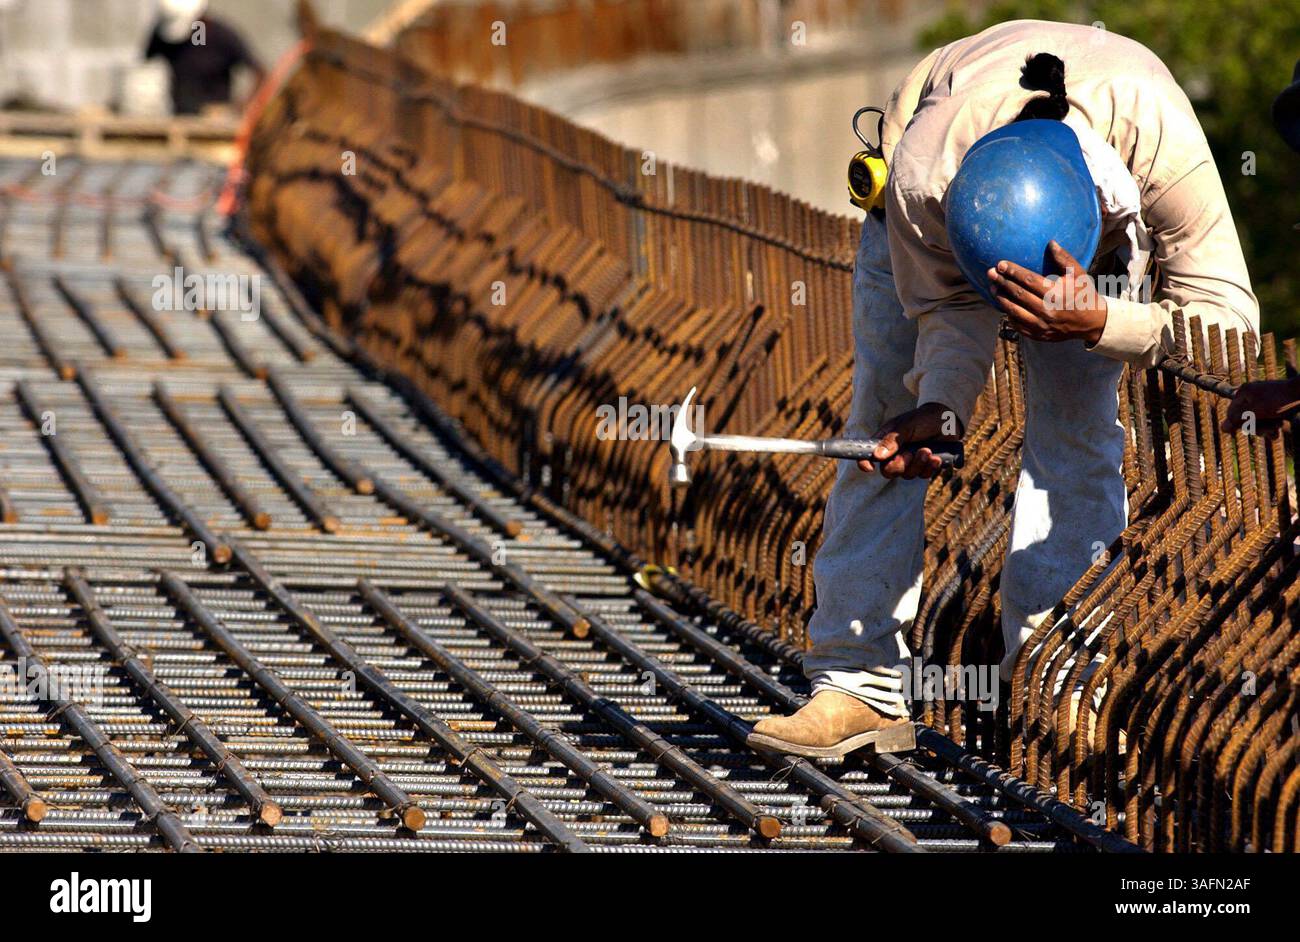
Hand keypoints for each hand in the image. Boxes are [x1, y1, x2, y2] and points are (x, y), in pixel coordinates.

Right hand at [859, 401, 962, 478]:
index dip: (864, 463)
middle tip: (909, 454)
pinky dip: (930, 467)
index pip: (868, 455)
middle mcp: (894, 454)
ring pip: (907, 475)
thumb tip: (877, 456)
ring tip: (927, 450)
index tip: (869, 468)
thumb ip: (891, 440)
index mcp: (884, 442)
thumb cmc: (922, 419)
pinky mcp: (924, 467)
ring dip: (918, 464)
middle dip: (899, 466)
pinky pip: (923, 475)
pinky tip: (936, 457)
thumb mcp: (906, 426)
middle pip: (888, 472)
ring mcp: (909, 462)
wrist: (947, 421)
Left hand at [987, 241, 1106, 343]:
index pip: (1028, 280)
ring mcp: (1041, 325)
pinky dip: (1008, 314)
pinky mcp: (1038, 334)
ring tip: (992, 288)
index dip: (1013, 271)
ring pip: (1014, 311)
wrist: (1091, 323)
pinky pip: (1017, 324)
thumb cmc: (1084, 294)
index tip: (1001, 264)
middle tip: (990, 273)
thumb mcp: (1079, 275)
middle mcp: (1047, 310)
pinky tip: (1002, 304)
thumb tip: (1050, 243)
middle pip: (1018, 294)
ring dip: (1001, 298)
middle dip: (1002, 282)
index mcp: (1056, 294)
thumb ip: (1064, 259)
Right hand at [1221, 378, 1299, 435]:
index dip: (1235, 424)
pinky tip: (1278, 429)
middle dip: (1256, 427)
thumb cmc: (1280, 400)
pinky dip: (1272, 425)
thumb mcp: (1257, 411)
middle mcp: (1251, 395)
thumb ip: (1239, 419)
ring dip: (1266, 428)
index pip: (1231, 413)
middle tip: (1268, 429)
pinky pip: (1266, 418)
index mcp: (1244, 392)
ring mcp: (1263, 400)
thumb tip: (1222, 429)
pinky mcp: (1273, 405)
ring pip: (1257, 420)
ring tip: (1277, 427)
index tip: (1238, 433)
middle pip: (1245, 418)